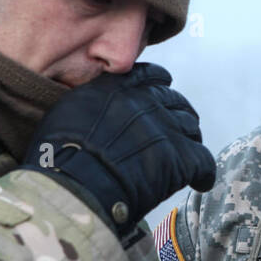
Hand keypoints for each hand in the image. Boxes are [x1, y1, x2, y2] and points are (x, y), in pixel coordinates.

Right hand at [20, 63, 214, 241]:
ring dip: (188, 139)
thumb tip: (95, 113)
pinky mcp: (180, 158)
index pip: (150, 77)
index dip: (157, 88)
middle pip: (174, 102)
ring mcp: (165, 128)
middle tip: (173, 132)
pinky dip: (203, 172)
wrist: (73, 184)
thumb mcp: (66, 113)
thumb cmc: (57, 157)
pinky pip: (204, 162)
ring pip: (191, 127)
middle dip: (175, 114)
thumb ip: (90, 104)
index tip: (158, 97)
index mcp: (117, 88)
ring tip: (185, 155)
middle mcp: (145, 102)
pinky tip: (199, 181)